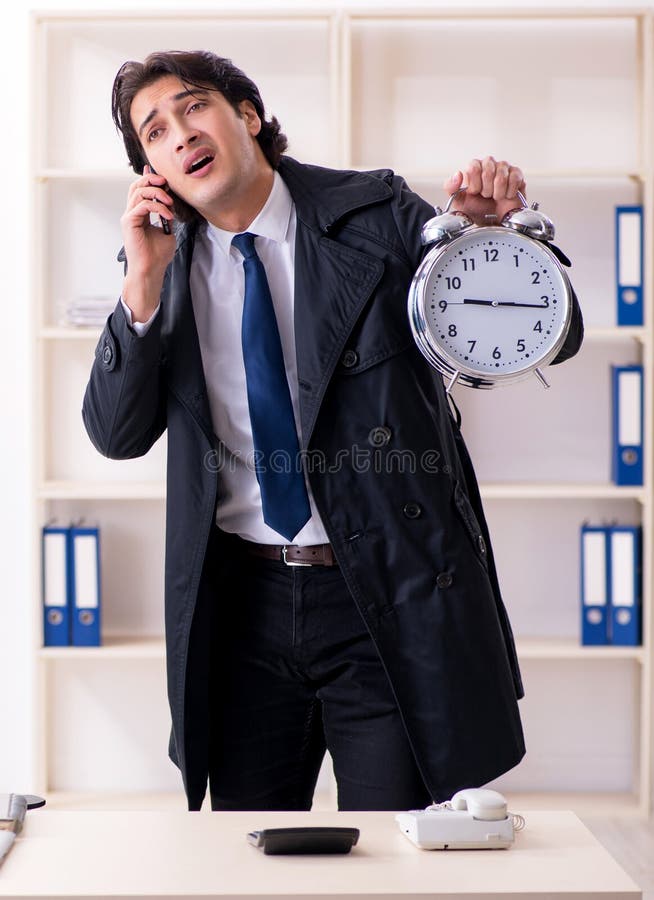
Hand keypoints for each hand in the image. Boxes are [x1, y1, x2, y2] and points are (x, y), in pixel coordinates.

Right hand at [121, 165, 175, 322]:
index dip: (150, 179)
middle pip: (136, 186)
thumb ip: (167, 216)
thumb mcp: (168, 231)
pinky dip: (158, 207)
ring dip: (157, 193)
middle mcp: (132, 213)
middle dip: (152, 180)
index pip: (141, 190)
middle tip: (166, 183)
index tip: (164, 178)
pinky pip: (143, 205)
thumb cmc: (158, 256)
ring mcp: (129, 217)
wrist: (151, 270)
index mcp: (139, 214)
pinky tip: (168, 215)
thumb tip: (171, 204)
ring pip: (138, 192)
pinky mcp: (129, 222)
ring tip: (170, 203)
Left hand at [443, 157, 525, 225]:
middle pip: (487, 171)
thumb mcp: (459, 202)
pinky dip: (509, 192)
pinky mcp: (517, 174)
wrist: (494, 222)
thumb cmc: (478, 210)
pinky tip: (506, 196)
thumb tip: (457, 174)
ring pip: (501, 177)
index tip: (475, 193)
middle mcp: (489, 164)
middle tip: (487, 196)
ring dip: (497, 193)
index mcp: (474, 168)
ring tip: (496, 197)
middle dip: (486, 190)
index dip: (475, 185)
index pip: (473, 167)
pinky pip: (514, 179)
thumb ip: (450, 188)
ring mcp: (504, 168)